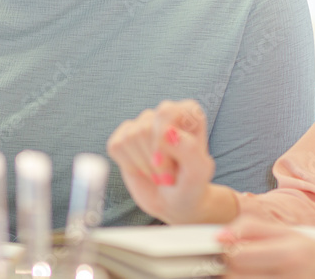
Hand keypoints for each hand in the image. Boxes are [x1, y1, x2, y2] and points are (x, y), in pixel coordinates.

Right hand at [107, 99, 225, 223]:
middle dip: (154, 159)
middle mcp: (163, 113)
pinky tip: (142, 169)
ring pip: (130, 137)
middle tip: (167, 175)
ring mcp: (141, 124)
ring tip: (157, 173)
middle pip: (144, 128)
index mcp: (187, 112)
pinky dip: (129, 165)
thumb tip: (166, 132)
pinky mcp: (122, 138)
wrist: (175, 202)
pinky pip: (116, 146)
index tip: (176, 168)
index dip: (165, 143)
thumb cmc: (190, 185)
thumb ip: (189, 149)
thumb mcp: (199, 173)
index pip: (165, 113)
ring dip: (144, 165)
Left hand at [220, 217, 314, 278]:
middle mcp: (292, 278)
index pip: (238, 256)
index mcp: (291, 255)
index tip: (229, 250)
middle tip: (239, 266)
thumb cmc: (312, 255)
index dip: (227, 252)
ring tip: (250, 273)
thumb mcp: (288, 234)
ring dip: (240, 278)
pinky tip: (256, 277)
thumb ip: (251, 229)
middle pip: (236, 277)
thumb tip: (219, 236)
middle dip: (230, 271)